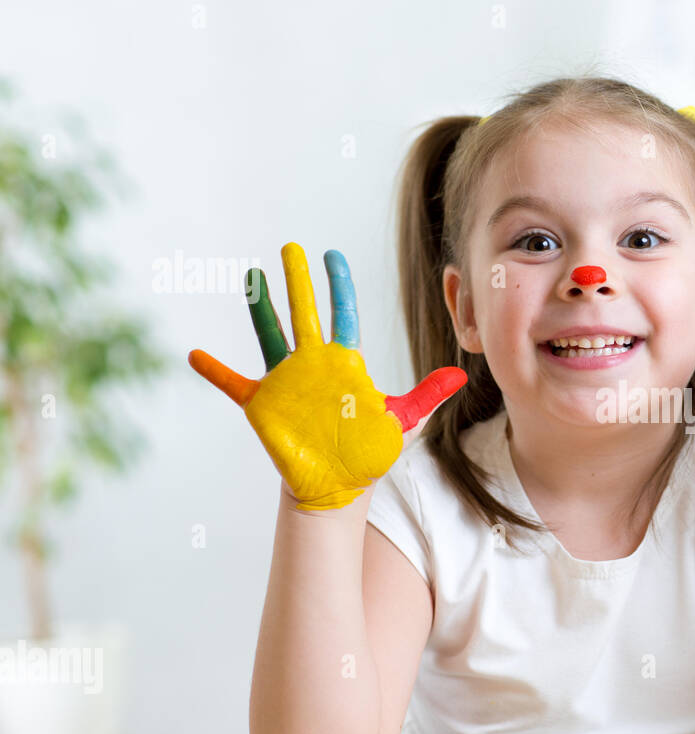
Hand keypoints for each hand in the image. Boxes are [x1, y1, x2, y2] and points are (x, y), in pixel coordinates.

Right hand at [188, 243, 466, 509]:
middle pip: (305, 313)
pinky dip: (213, 371)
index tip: (333, 256)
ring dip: (259, 308)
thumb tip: (461, 375)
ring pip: (270, 334)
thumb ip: (427, 395)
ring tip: (251, 276)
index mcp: (344, 363)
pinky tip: (193, 354)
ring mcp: (286, 382)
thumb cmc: (369, 454)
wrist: (339, 486)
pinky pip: (233, 383)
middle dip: (299, 281)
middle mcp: (313, 364)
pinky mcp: (263, 405)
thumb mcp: (403, 421)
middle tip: (291, 247)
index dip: (339, 285)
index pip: (343, 314)